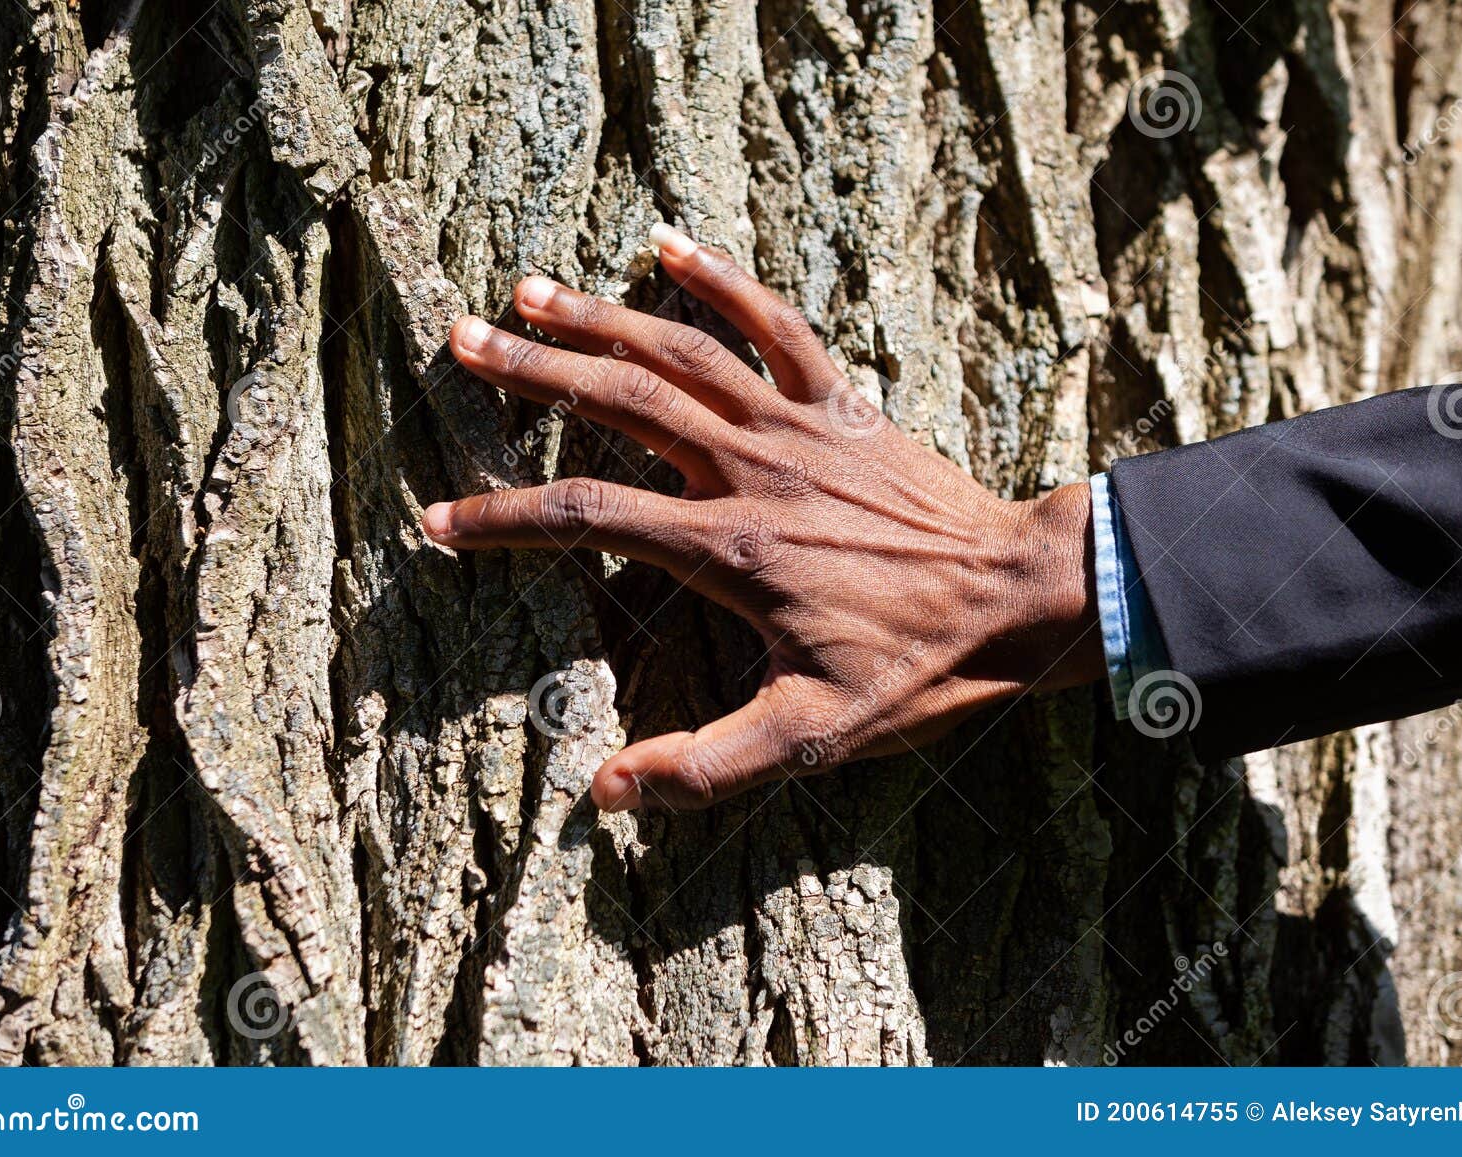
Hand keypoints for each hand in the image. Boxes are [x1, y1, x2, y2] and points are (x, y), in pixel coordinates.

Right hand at [424, 224, 1102, 810]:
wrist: (1023, 598)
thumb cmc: (920, 669)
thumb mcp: (812, 738)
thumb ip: (705, 766)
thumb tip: (602, 793)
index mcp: (728, 548)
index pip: (586, 517)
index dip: (504, 520)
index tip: (438, 521)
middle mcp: (749, 470)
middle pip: (618, 402)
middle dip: (530, 371)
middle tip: (460, 341)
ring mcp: (796, 427)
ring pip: (680, 351)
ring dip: (598, 317)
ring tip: (526, 292)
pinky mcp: (841, 405)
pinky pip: (775, 324)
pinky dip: (722, 280)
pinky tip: (669, 244)